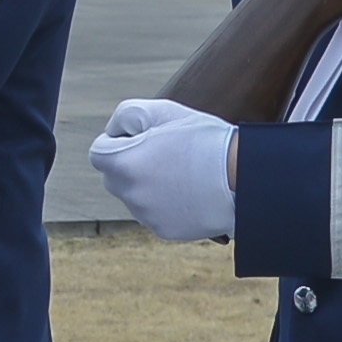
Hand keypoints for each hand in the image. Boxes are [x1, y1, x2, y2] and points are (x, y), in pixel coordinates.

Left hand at [91, 95, 237, 241]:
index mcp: (123, 163)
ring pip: (135, 196)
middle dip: (130, 164)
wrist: (243, 178)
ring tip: (182, 171)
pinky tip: (188, 190)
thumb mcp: (161, 111)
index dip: (117, 141)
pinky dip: (165, 203)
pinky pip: (154, 213)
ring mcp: (146, 215)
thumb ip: (125, 117)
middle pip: (115, 176)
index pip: (98, 153)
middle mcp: (129, 194)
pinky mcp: (164, 230)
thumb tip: (114, 133)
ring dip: (148, 184)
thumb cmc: (203, 140)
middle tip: (163, 153)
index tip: (140, 138)